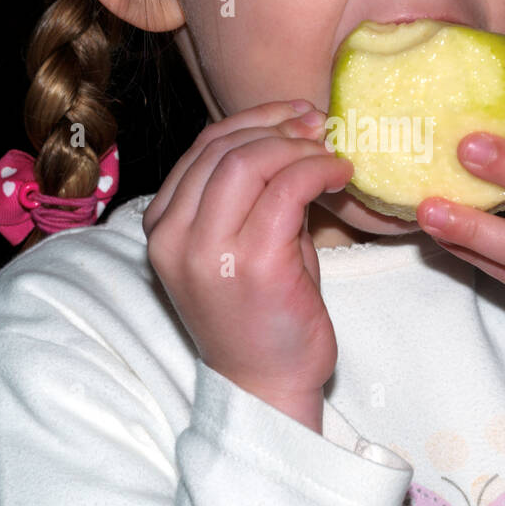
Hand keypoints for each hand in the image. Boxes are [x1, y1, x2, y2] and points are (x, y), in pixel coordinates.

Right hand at [142, 100, 353, 429]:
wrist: (266, 389)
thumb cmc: (261, 318)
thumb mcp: (239, 246)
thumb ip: (248, 195)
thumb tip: (291, 136)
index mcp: (163, 229)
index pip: (202, 149)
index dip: (254, 120)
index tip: (296, 116)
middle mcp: (175, 237)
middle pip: (224, 148)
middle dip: (279, 127)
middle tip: (320, 129)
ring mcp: (209, 251)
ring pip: (251, 161)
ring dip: (300, 148)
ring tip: (332, 155)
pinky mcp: (253, 264)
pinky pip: (287, 190)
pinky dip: (319, 171)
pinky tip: (341, 176)